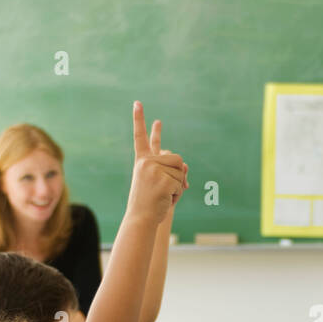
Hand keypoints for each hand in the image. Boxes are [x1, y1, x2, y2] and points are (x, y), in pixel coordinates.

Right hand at [127, 102, 187, 222]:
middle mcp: (145, 162)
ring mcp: (153, 170)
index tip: (137, 103)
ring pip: (181, 171)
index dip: (139, 119)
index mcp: (142, 161)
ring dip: (177, 186)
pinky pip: (180, 183)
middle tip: (162, 189)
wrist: (141, 218)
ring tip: (162, 195)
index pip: (141, 137)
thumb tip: (185, 166)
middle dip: (178, 175)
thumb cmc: (150, 202)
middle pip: (177, 159)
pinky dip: (178, 194)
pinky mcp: (162, 180)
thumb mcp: (161, 181)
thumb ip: (172, 170)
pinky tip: (165, 199)